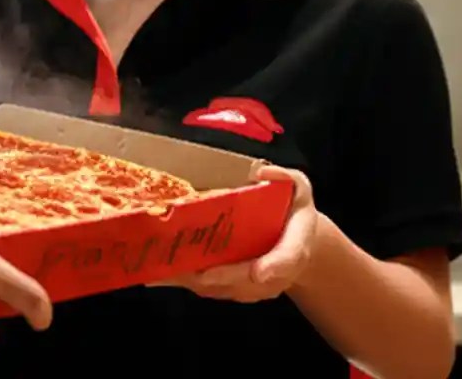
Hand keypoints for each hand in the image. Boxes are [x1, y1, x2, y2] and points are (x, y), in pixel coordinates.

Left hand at [153, 165, 316, 301]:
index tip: (260, 273)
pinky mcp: (235, 289)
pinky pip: (212, 290)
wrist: (294, 239)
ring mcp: (255, 287)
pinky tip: (164, 270)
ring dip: (196, 280)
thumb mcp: (297, 188)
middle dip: (218, 276)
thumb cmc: (292, 210)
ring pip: (225, 289)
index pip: (289, 258)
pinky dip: (189, 281)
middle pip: (247, 282)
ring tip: (167, 267)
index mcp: (297, 245)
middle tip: (191, 268)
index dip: (275, 266)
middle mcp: (276, 274)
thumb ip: (286, 178)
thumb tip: (262, 171)